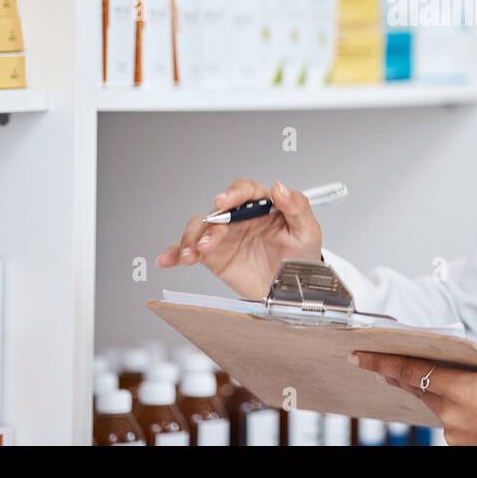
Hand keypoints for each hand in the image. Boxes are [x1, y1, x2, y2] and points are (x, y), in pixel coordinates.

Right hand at [157, 178, 322, 299]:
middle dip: (212, 221)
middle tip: (212, 237)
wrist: (293, 290)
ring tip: (193, 254)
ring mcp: (225, 236)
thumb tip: (281, 188)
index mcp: (263, 205)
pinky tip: (168, 259)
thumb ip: (297, 207)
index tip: (226, 200)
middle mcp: (241, 217)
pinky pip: (191, 251)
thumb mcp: (308, 231)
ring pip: (200, 228)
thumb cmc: (301, 256)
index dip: (234, 193)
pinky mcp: (214, 256)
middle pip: (218, 210)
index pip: (245, 191)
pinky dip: (176, 253)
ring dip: (192, 238)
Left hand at [350, 344, 476, 445]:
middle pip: (416, 387)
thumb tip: (467, 349)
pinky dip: (454, 409)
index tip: (358, 356)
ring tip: (455, 383)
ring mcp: (454, 432)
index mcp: (459, 388)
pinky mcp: (461, 445)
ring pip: (436, 405)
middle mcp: (450, 413)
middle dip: (397, 374)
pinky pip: (450, 421)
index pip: (409, 370)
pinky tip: (474, 405)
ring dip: (436, 392)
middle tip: (379, 365)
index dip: (381, 362)